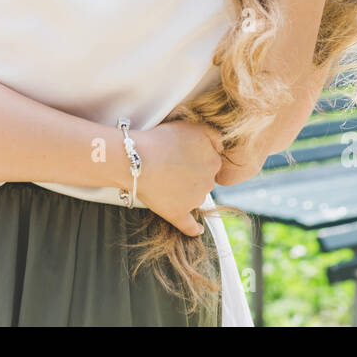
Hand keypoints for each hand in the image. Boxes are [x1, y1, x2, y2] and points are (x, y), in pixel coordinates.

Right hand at [132, 120, 224, 236]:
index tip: (182, 151)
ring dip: (187, 190)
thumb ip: (210, 135)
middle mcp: (209, 180)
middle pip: (205, 176)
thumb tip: (220, 146)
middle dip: (193, 171)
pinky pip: (191, 226)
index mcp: (214, 159)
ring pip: (196, 195)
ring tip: (164, 178)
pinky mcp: (180, 213)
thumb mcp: (190, 126)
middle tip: (171, 163)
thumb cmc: (158, 140)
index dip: (196, 153)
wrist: (135, 160)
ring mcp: (195, 198)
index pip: (212, 157)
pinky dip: (194, 229)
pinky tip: (198, 229)